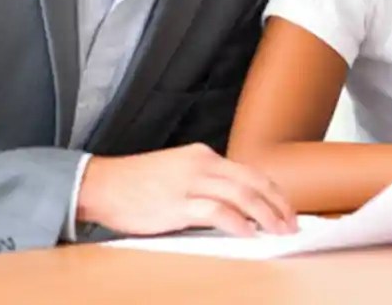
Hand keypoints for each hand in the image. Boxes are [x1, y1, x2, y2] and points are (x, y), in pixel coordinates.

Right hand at [76, 143, 297, 236]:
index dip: (273, 192)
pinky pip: (217, 212)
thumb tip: (235, 207)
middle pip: (253, 182)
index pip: (250, 172)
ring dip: (266, 215)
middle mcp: (201, 165)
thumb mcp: (177, 173)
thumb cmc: (135, 184)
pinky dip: (238, 223)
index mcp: (203, 156)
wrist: (100, 184)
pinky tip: (249, 234)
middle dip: (277, 204)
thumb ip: (205, 184)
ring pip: (241, 195)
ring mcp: (189, 183)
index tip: (286, 209)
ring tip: (279, 232)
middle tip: (292, 224)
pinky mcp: (177, 204)